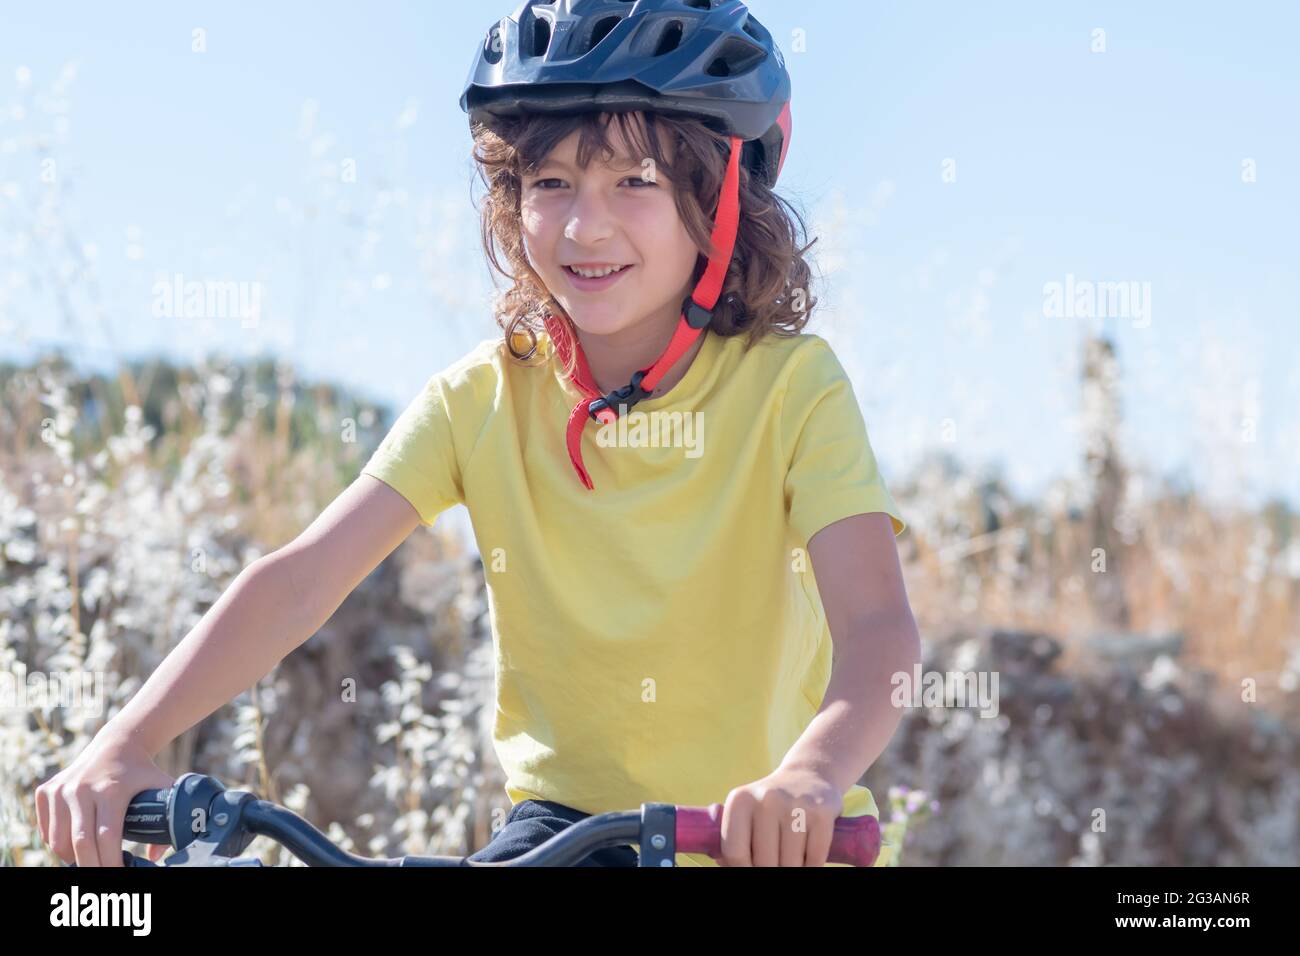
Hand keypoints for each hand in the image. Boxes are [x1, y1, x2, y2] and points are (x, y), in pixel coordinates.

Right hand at [34, 729, 174, 866]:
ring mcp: (61, 789)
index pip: (107, 837)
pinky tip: (76, 845)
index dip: (111, 861)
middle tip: (103, 876)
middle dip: (91, 866)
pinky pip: (47, 831)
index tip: (119, 872)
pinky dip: (59, 844)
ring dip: (72, 858)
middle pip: (81, 843)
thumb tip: (155, 856)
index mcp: (111, 790)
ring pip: (58, 841)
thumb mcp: (162, 787)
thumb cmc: (142, 772)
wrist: (117, 744)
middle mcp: (81, 788)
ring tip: (90, 860)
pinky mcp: (46, 790)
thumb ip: (169, 819)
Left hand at [718, 764, 843, 866]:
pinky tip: (808, 851)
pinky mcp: (822, 812)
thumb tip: (727, 865)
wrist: (809, 775)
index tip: (753, 868)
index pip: (735, 853)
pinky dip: (812, 865)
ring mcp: (796, 804)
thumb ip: (734, 840)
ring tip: (792, 854)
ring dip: (792, 868)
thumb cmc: (770, 806)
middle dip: (770, 870)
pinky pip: (815, 860)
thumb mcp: (745, 814)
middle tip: (775, 860)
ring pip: (790, 864)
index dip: (742, 870)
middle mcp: (767, 798)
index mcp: (740, 800)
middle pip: (764, 862)